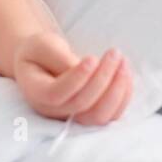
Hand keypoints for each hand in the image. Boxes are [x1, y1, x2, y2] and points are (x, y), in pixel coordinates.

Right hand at [13, 31, 132, 125]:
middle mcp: (53, 111)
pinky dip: (122, 96)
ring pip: (98, 116)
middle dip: (103, 78)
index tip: (92, 57)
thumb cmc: (41, 51)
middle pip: (81, 105)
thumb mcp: (44, 45)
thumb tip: (82, 69)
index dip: (77, 78)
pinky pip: (110, 115)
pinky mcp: (89, 115)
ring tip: (123, 62)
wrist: (43, 62)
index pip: (56, 94)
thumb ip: (59, 58)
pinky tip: (125, 74)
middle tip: (114, 53)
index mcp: (36, 92)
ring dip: (117, 90)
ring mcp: (72, 116)